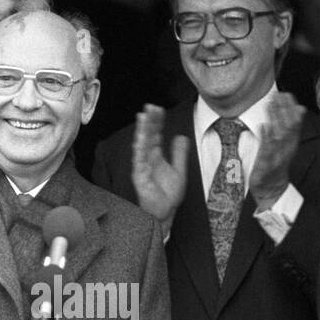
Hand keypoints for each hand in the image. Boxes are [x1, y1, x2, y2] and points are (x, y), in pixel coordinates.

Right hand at [131, 104, 189, 226]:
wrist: (165, 212)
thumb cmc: (169, 195)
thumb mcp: (179, 170)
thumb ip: (179, 154)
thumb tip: (181, 137)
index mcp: (157, 156)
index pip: (156, 134)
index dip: (157, 122)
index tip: (158, 109)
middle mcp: (148, 159)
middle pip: (147, 136)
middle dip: (148, 121)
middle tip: (150, 107)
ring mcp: (143, 166)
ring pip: (141, 145)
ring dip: (142, 131)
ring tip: (143, 117)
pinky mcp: (140, 176)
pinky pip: (139, 161)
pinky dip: (139, 150)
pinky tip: (140, 139)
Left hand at [247, 91, 304, 208]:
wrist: (272, 187)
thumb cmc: (276, 163)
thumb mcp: (284, 143)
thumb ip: (289, 126)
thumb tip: (298, 108)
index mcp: (291, 142)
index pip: (295, 122)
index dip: (292, 107)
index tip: (286, 94)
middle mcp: (287, 148)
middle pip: (288, 126)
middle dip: (284, 109)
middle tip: (278, 95)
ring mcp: (277, 156)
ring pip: (279, 135)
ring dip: (275, 119)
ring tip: (270, 104)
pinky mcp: (266, 165)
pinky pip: (267, 151)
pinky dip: (266, 138)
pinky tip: (264, 126)